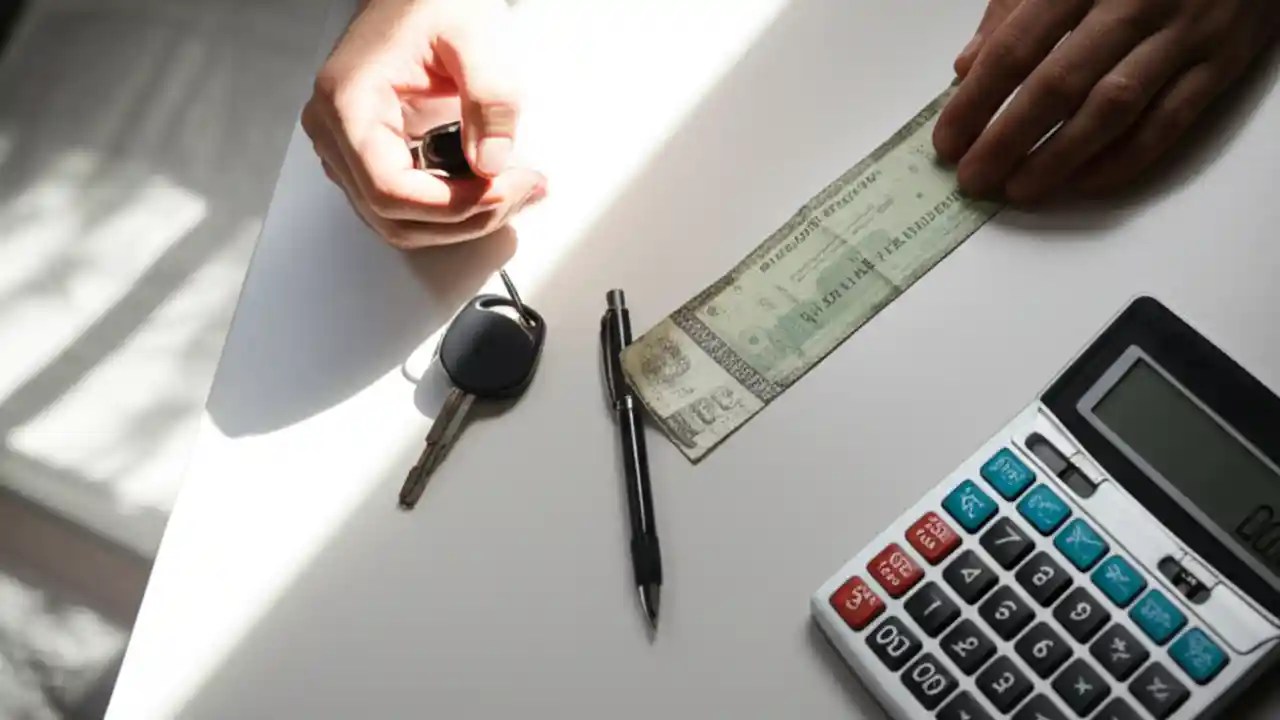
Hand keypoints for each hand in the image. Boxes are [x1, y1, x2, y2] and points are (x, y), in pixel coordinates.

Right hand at [302, 0, 545, 248]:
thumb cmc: (428, 5)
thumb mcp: (472, 34)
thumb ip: (489, 96)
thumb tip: (491, 161)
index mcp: (349, 103)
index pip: (389, 189)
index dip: (450, 204)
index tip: (500, 189)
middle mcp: (337, 133)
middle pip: (394, 217)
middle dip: (465, 217)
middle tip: (520, 191)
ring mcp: (348, 152)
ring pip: (399, 224)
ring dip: (461, 222)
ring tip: (513, 193)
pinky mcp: (370, 160)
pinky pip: (407, 209)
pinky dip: (451, 210)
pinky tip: (489, 189)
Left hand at [933, 0, 1277, 202]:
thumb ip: (1013, 8)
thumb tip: (967, 67)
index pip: (1016, 47)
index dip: (976, 101)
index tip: (949, 142)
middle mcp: (1134, 2)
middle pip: (1059, 83)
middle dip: (1007, 139)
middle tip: (975, 177)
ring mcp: (1184, 32)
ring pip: (1111, 108)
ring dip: (1059, 157)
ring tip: (1020, 188)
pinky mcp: (1224, 59)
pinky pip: (1170, 120)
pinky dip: (1125, 158)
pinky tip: (1085, 182)